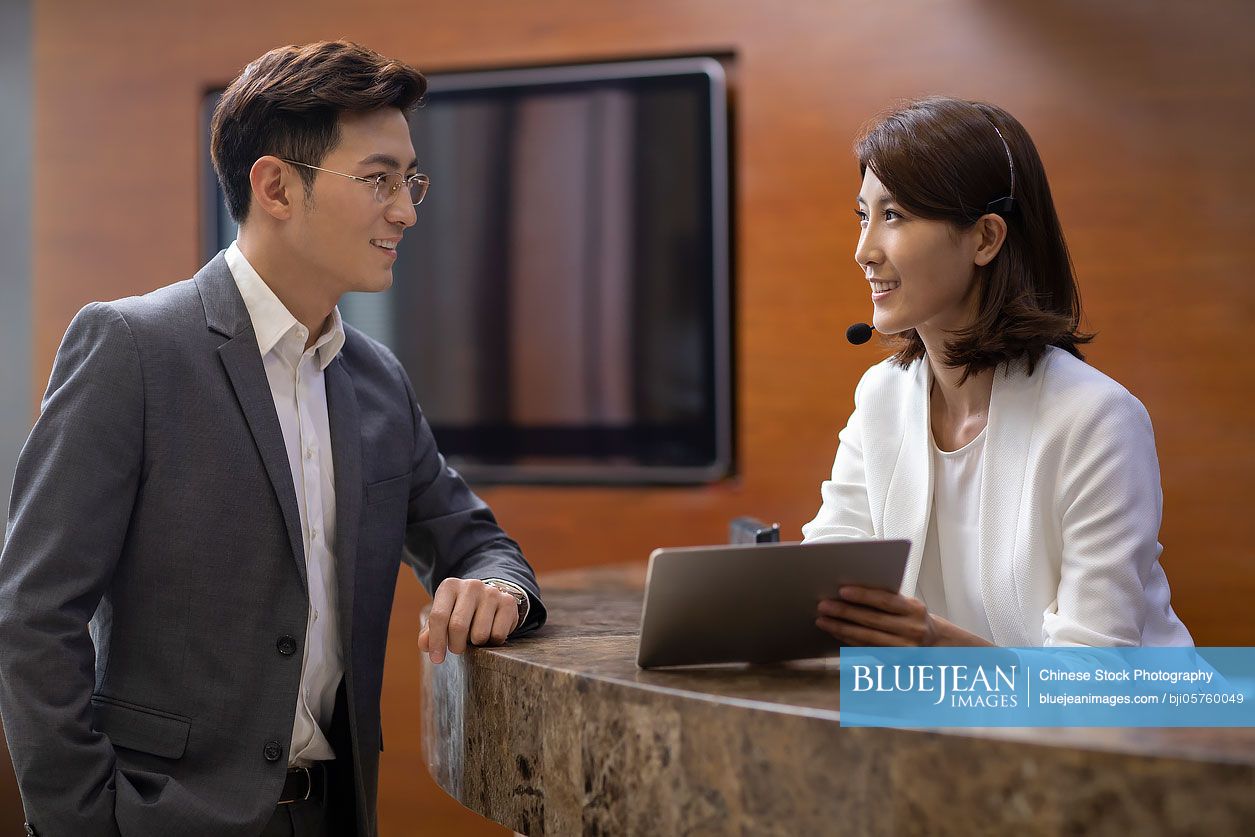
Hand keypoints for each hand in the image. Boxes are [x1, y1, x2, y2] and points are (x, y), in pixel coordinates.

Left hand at [418, 578, 519, 663]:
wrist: (490, 598)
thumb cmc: (460, 611)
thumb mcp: (444, 616)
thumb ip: (430, 631)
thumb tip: (425, 645)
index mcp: (449, 586)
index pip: (439, 616)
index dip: (436, 641)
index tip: (437, 659)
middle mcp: (471, 585)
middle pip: (458, 626)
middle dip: (456, 645)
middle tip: (457, 649)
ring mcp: (491, 592)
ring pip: (480, 634)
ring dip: (476, 643)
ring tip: (475, 635)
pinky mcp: (508, 602)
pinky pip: (498, 635)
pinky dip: (493, 641)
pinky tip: (490, 631)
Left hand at [815, 585, 991, 646]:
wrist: (937, 646)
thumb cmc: (914, 619)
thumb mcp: (908, 605)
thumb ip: (886, 599)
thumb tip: (849, 592)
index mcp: (915, 610)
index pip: (886, 600)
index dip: (863, 595)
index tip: (842, 590)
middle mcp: (912, 630)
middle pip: (872, 620)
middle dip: (844, 612)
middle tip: (823, 605)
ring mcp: (904, 649)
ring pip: (866, 638)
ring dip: (841, 629)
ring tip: (823, 620)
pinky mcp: (895, 662)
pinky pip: (867, 650)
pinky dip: (849, 641)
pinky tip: (835, 633)